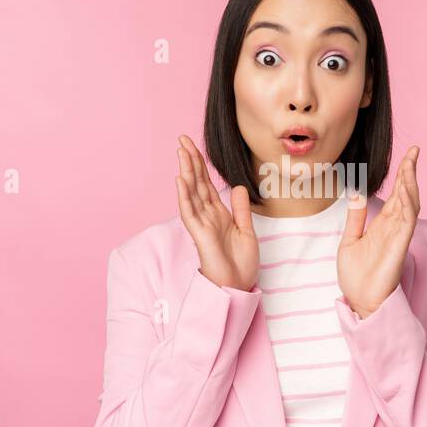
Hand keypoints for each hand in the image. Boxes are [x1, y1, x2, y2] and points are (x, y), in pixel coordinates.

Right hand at [174, 135, 258, 291]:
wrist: (239, 286)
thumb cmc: (241, 264)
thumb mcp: (246, 231)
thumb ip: (240, 209)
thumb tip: (236, 186)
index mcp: (218, 214)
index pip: (206, 184)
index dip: (200, 165)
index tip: (192, 146)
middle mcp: (207, 216)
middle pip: (196, 183)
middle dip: (190, 161)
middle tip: (182, 139)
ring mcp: (202, 224)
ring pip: (191, 193)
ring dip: (186, 172)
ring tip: (181, 152)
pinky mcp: (200, 235)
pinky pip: (190, 212)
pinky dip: (185, 195)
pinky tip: (181, 179)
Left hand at [337, 145, 419, 317]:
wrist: (360, 301)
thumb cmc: (357, 276)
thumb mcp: (349, 241)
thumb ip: (356, 218)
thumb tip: (356, 195)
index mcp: (383, 225)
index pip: (396, 193)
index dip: (402, 174)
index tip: (408, 155)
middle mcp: (394, 227)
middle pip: (407, 193)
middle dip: (411, 172)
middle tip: (415, 150)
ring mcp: (399, 236)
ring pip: (410, 204)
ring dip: (411, 184)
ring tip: (410, 164)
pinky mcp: (400, 247)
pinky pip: (407, 222)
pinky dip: (408, 205)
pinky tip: (405, 190)